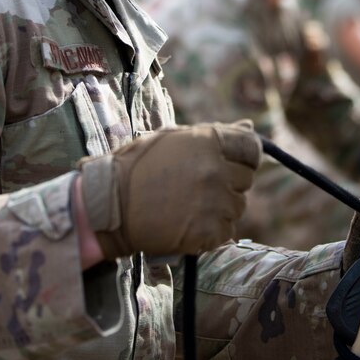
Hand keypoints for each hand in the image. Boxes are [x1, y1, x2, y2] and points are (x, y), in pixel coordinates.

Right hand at [78, 121, 260, 257]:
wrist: (108, 206)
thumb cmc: (137, 167)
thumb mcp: (172, 139)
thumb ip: (215, 135)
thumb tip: (251, 127)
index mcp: (209, 142)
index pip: (251, 149)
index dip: (243, 158)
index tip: (228, 165)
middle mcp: (216, 171)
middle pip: (245, 180)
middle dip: (227, 183)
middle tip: (196, 188)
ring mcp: (214, 203)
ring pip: (237, 207)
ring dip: (220, 207)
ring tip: (188, 205)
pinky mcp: (208, 232)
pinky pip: (226, 231)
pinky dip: (211, 230)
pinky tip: (187, 222)